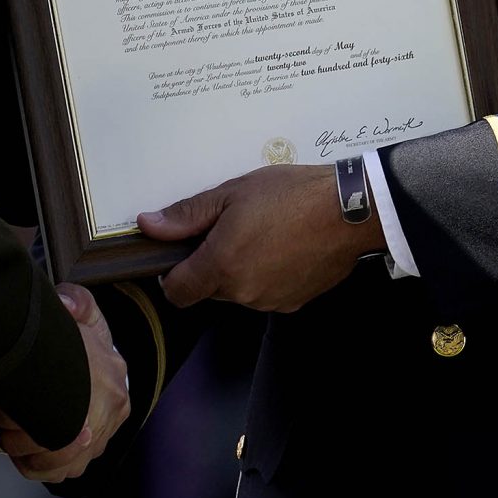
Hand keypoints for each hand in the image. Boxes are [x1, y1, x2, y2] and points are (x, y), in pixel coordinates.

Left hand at [0, 285, 129, 482]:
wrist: (106, 365)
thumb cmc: (88, 344)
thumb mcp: (86, 313)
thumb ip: (76, 301)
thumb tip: (64, 303)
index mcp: (110, 378)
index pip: (68, 408)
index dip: (28, 411)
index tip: (7, 404)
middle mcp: (109, 415)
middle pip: (56, 441)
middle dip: (17, 432)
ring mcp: (98, 441)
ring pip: (54, 464)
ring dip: (22, 451)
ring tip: (4, 433)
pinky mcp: (86, 460)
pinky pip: (58, 476)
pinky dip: (34, 466)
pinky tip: (20, 449)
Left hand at [140, 164, 383, 311]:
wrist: (350, 210)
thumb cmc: (290, 195)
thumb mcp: (232, 193)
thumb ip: (187, 215)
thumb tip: (148, 225)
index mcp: (222, 265)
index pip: (177, 292)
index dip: (173, 274)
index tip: (184, 252)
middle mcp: (243, 293)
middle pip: (208, 290)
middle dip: (211, 265)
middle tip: (232, 229)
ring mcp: (270, 302)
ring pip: (238, 292)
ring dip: (240, 271)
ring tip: (262, 234)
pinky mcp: (294, 303)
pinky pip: (266, 294)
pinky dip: (266, 277)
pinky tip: (283, 249)